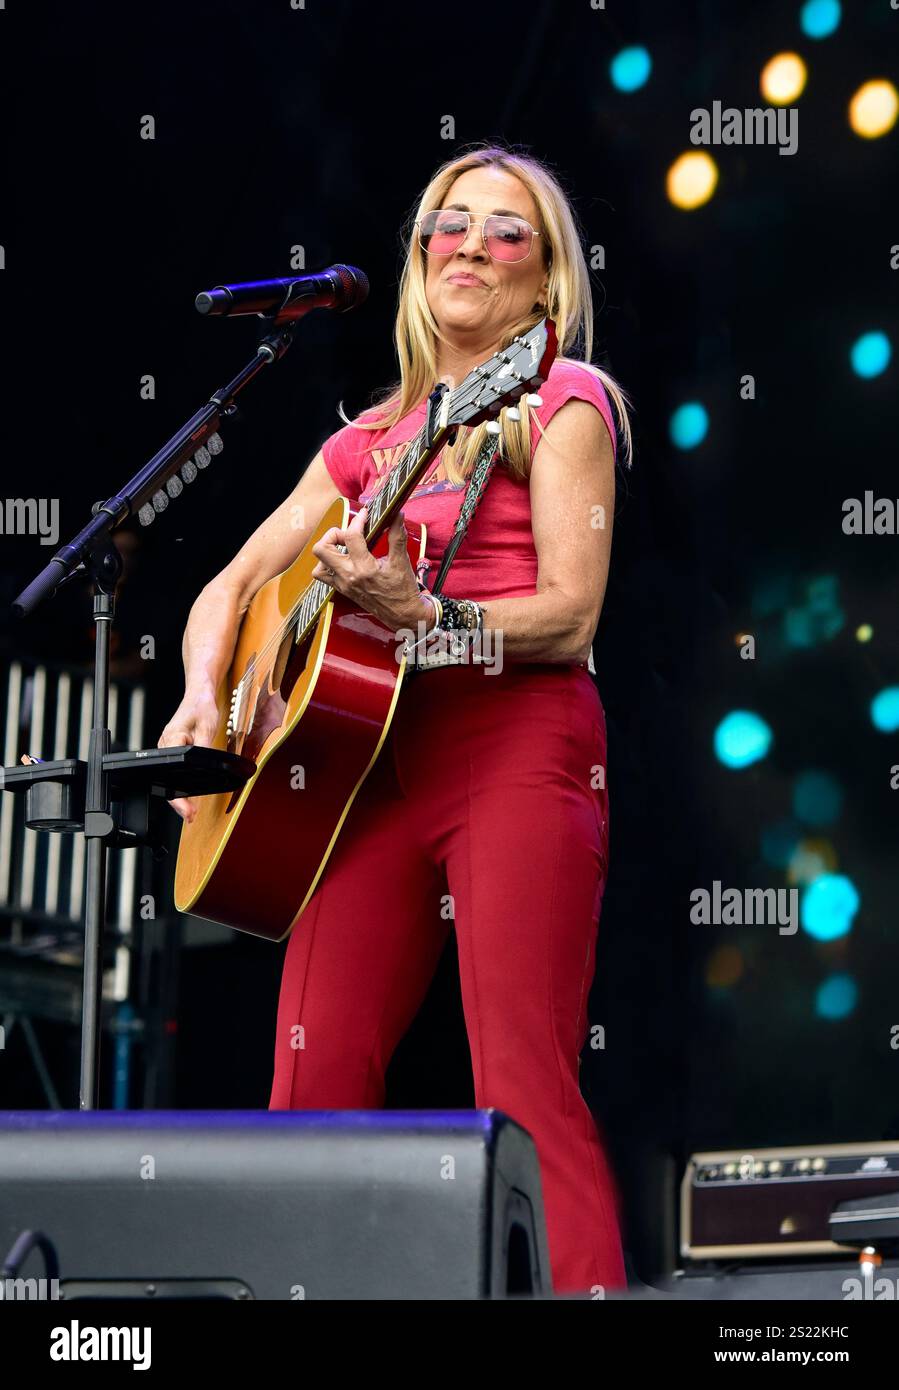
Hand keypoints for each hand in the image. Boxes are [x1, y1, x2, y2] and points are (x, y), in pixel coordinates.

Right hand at [158, 685, 219, 822]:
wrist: (199, 694)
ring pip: (168, 776)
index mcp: (171, 740)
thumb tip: (205, 765)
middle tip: (190, 815)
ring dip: (178, 794)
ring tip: (190, 810)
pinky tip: (188, 795)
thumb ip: (204, 748)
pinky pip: (173, 770)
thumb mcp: (207, 727)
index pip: (169, 773)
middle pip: (165, 779)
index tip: (186, 807)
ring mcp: (167, 747)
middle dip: (177, 800)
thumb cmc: (201, 706)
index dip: (177, 794)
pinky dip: (180, 783)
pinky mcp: (173, 748)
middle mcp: (165, 745)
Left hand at [311, 505, 425, 632]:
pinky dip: (328, 565)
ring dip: (327, 551)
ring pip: (318, 565)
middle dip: (333, 534)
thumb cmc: (403, 590)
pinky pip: (324, 576)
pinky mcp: (342, 590)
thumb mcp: (401, 561)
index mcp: (364, 568)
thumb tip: (397, 515)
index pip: (351, 537)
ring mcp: (343, 585)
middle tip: (348, 533)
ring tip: (343, 547)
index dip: (357, 520)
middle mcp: (349, 577)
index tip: (365, 515)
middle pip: (322, 549)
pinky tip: (343, 560)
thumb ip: (397, 535)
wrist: (403, 615)